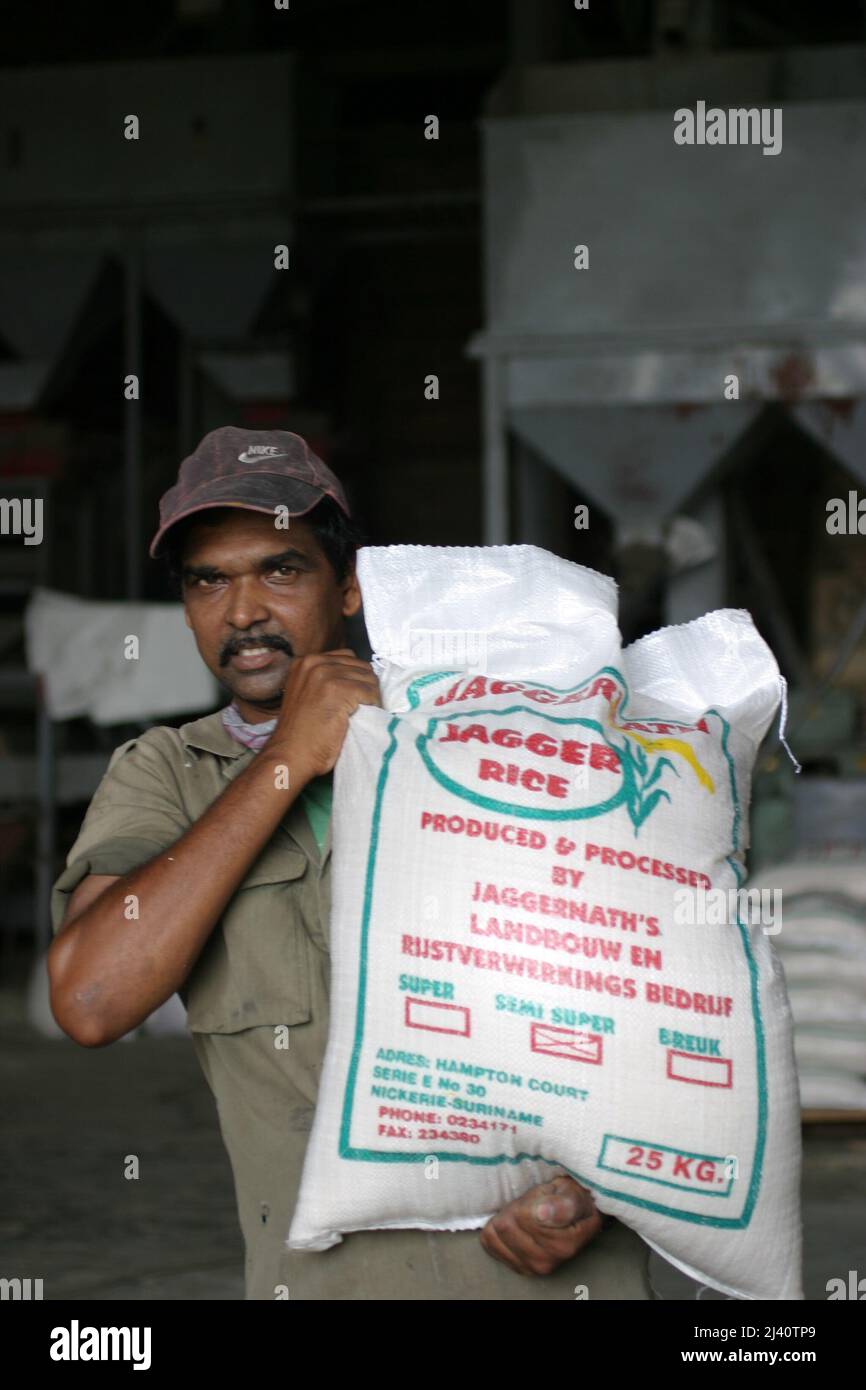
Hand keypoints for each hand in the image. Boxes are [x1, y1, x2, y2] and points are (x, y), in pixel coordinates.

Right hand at [266, 648, 381, 779]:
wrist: (290, 754)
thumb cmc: (301, 733)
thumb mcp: (306, 694)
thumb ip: (323, 680)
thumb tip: (355, 678)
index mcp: (305, 662)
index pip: (347, 658)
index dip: (356, 678)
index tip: (357, 697)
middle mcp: (314, 662)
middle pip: (360, 666)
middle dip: (366, 687)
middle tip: (364, 707)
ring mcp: (325, 674)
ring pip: (368, 678)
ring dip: (371, 697)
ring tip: (363, 713)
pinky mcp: (338, 689)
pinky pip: (370, 692)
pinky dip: (372, 705)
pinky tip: (363, 717)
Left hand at [479, 1175, 601, 1275]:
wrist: (577, 1218)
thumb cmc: (573, 1200)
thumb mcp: (573, 1194)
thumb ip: (562, 1204)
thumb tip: (542, 1213)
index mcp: (564, 1243)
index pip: (523, 1216)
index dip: (529, 1200)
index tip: (544, 1196)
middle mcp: (547, 1262)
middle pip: (506, 1224)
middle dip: (515, 1207)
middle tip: (532, 1204)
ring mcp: (532, 1268)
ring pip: (496, 1232)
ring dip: (505, 1216)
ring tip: (525, 1214)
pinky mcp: (518, 1267)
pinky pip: (489, 1242)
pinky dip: (496, 1228)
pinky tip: (515, 1225)